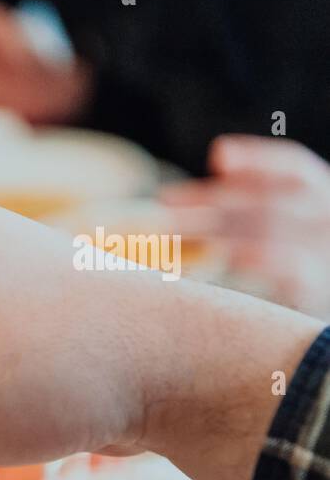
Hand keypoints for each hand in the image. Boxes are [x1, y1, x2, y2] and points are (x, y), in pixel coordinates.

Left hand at [161, 135, 329, 315]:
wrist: (321, 324)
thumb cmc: (297, 266)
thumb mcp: (284, 226)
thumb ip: (255, 200)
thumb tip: (220, 156)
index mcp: (322, 199)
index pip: (294, 169)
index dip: (257, 159)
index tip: (219, 155)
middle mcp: (328, 222)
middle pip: (271, 200)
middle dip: (215, 199)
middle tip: (165, 202)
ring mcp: (327, 256)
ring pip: (272, 233)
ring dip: (216, 232)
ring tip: (170, 234)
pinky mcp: (318, 290)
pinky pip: (289, 272)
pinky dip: (252, 259)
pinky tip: (218, 256)